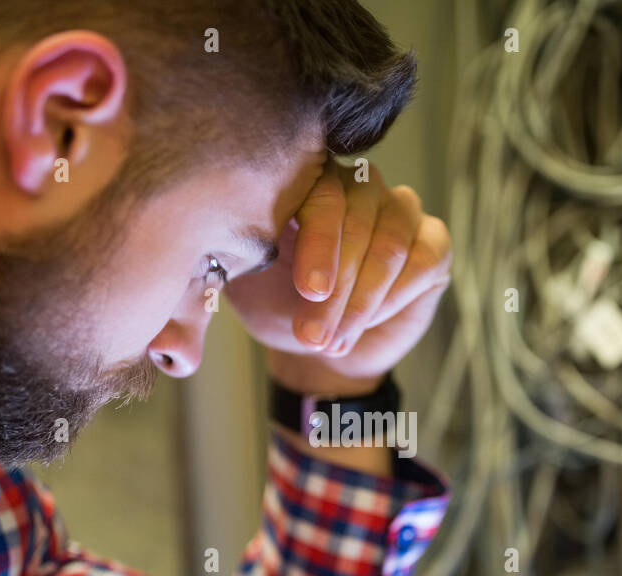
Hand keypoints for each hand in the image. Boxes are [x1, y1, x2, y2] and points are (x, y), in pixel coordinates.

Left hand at [224, 160, 450, 395]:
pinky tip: (366, 325)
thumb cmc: (281, 306)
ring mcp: (400, 208)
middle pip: (357, 220)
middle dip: (337, 288)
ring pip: (390, 245)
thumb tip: (189, 311)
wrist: (326, 348)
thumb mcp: (243, 289)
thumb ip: (217, 280)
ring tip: (333, 341)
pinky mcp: (432, 240)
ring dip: (361, 301)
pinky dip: (391, 299)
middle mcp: (359, 185)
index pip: (321, 194)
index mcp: (309, 181)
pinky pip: (422, 261)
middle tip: (314, 336)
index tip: (308, 291)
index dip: (318, 242)